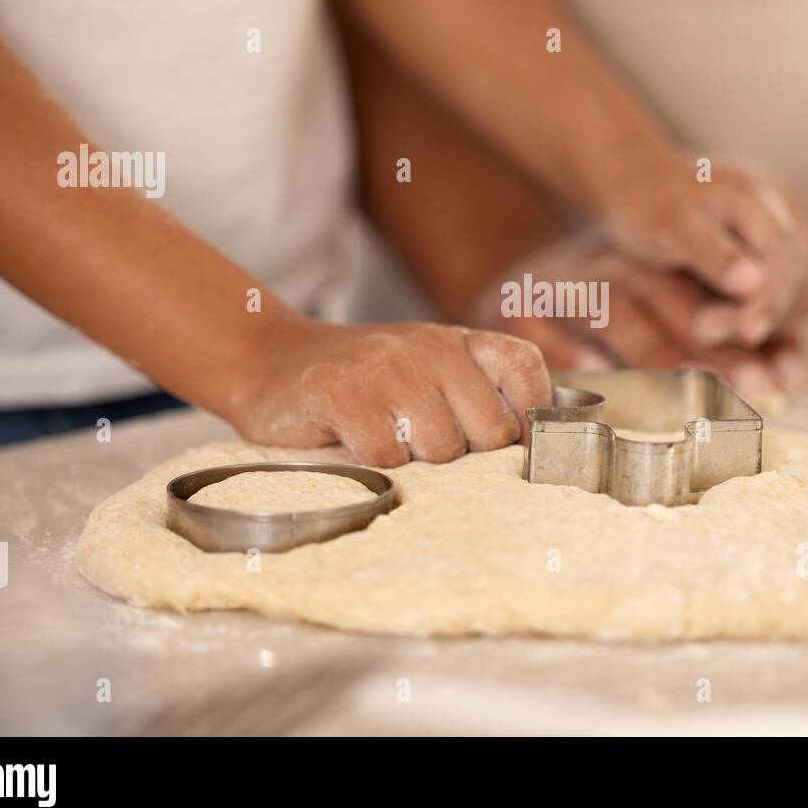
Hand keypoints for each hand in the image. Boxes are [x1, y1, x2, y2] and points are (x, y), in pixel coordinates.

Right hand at [230, 319, 550, 466]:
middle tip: (426, 448)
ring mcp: (388, 367)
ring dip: (416, 464)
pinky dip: (373, 466)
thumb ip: (477, 396)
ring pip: (442, 450)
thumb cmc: (364, 382)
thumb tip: (536, 455)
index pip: (526, 372)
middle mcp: (431, 347)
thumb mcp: (427, 371)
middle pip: (491, 432)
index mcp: (460, 341)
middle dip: (466, 456)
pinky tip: (355, 444)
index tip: (503, 446)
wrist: (271, 362)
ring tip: (388, 442)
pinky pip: (388, 459)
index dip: (529, 419)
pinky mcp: (345, 393)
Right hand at [467, 234, 807, 396]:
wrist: (511, 290)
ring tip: (685, 395)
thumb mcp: (661, 316)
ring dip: (650, 354)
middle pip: (662, 299)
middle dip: (706, 348)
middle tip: (746, 392)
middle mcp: (607, 265)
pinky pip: (547, 333)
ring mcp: (560, 283)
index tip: (775, 380)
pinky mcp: (516, 309)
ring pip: (612, 311)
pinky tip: (601, 386)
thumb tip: (796, 376)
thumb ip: (728, 342)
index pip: (701, 292)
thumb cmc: (606, 318)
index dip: (739, 335)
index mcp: (648, 263)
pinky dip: (574, 356)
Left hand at [583, 144, 807, 347]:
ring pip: (802, 290)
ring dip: (768, 319)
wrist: (641, 184)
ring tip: (708, 328)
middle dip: (764, 314)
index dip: (771, 302)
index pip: (783, 258)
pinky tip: (729, 323)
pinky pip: (790, 292)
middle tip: (705, 333)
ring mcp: (785, 227)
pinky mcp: (777, 248)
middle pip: (800, 277)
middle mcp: (781, 209)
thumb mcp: (670, 225)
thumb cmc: (648, 203)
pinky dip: (767, 312)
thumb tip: (754, 286)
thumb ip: (711, 253)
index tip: (747, 336)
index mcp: (757, 196)